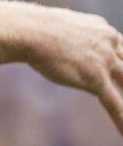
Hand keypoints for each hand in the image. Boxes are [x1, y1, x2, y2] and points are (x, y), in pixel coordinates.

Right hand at [25, 6, 122, 134]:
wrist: (32, 31)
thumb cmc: (35, 27)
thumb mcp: (60, 27)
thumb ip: (70, 37)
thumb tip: (58, 42)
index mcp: (102, 30)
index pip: (120, 48)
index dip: (120, 60)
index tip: (120, 70)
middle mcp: (109, 44)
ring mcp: (104, 62)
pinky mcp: (95, 78)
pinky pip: (114, 102)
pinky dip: (121, 118)